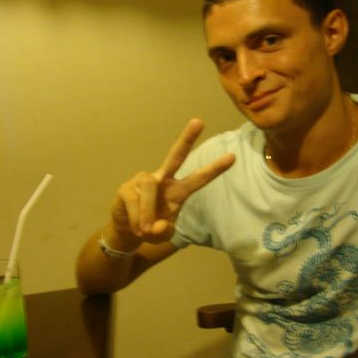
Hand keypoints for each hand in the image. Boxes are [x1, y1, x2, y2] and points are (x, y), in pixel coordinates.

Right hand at [110, 119, 234, 245]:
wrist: (125, 231)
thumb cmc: (150, 228)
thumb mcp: (161, 236)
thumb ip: (164, 232)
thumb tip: (156, 225)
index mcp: (178, 191)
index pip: (198, 178)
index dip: (214, 169)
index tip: (233, 157)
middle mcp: (163, 180)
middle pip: (175, 156)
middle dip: (187, 139)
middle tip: (199, 121)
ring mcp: (143, 181)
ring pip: (150, 188)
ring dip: (148, 212)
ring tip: (145, 230)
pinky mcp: (127, 188)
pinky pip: (135, 201)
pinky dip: (137, 219)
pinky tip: (137, 228)